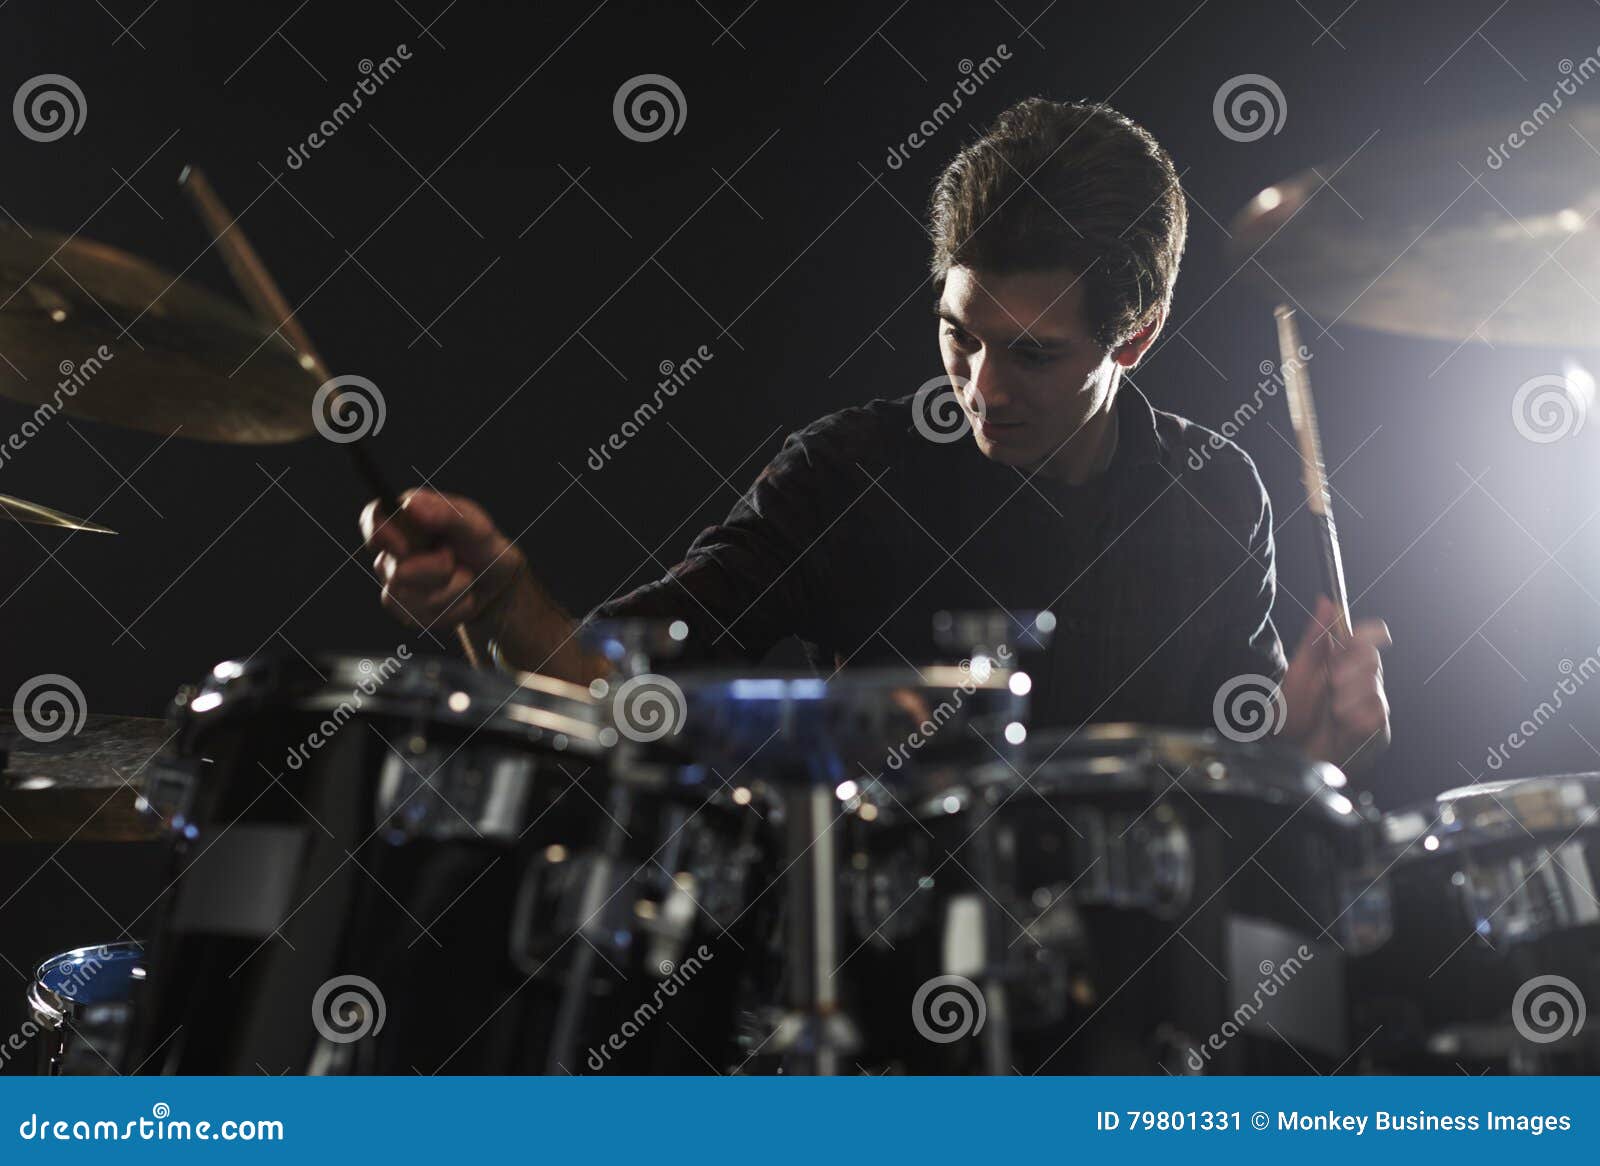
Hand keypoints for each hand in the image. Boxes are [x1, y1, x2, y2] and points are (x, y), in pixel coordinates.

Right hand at [359, 489, 525, 629]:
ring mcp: (395, 583)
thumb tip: (410, 505)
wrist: (497, 581)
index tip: (404, 548)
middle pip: (397, 570)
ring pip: (411, 598)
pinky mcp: (407, 612)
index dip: (379, 533)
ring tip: (464, 576)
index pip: (373, 518)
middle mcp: (393, 550)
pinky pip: (425, 617)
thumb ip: (444, 512)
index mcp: (405, 519)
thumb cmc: (482, 544)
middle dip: (438, 569)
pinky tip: (462, 597)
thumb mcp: (474, 524)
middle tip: (454, 557)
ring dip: (452, 589)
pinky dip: (454, 608)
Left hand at [1278, 595, 1392, 772]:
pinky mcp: (1377, 730)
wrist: (1289, 753)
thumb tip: (1326, 601)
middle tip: (1332, 683)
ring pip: (1373, 687)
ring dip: (1348, 697)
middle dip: (1349, 669)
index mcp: (1342, 662)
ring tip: (1332, 710)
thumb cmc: (1291, 714)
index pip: (1369, 637)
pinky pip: (1375, 714)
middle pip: (1372, 658)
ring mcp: (1372, 705)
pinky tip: (1342, 725)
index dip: (1371, 633)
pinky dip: (1355, 718)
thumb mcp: (1297, 672)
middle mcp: (1361, 680)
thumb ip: (1314, 638)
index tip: (1373, 635)